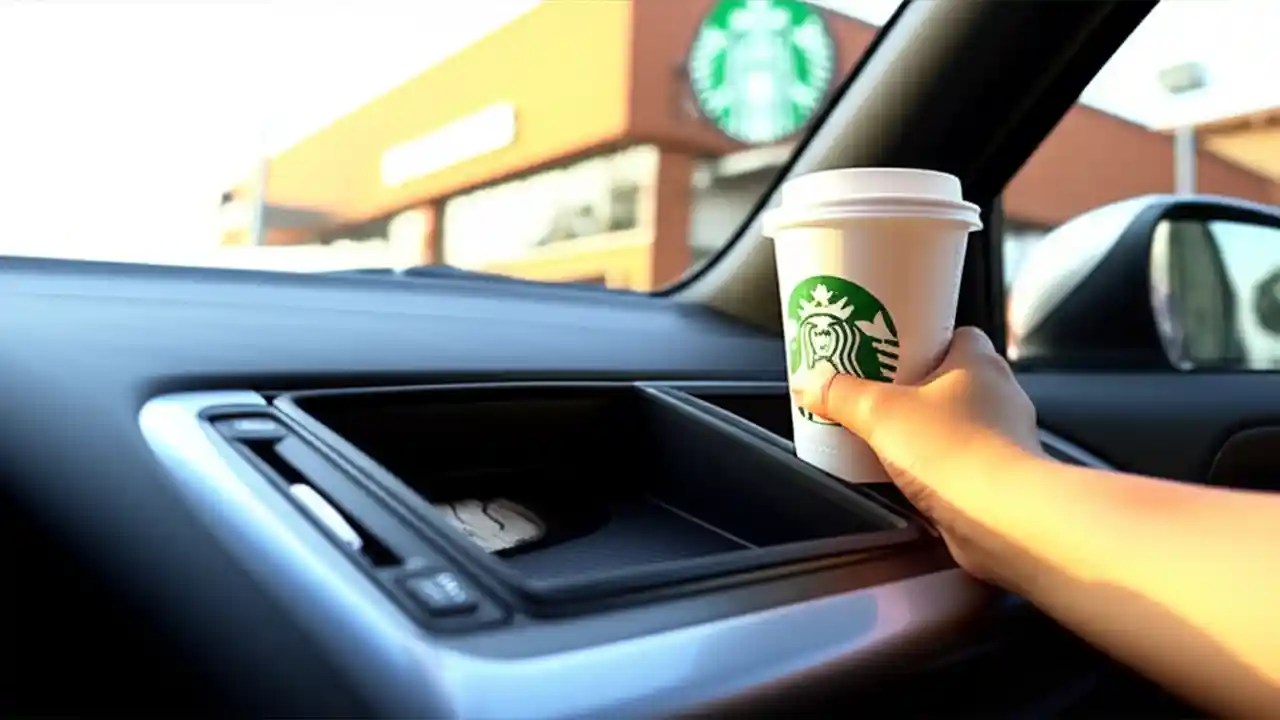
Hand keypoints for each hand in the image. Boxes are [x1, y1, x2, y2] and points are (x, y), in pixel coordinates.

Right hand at [792, 327, 1044, 586]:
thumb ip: (841, 395)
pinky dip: (937, 467)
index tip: (890, 349)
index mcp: (979, 362)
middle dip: (915, 388)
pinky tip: (909, 477)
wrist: (1003, 518)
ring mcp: (1005, 439)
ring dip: (928, 430)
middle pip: (951, 379)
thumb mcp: (880, 412)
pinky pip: (961, 462)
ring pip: (958, 423)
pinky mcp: (1000, 478)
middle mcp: (1000, 396)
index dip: (922, 338)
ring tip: (886, 438)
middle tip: (876, 394)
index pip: (955, 333)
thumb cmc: (955, 450)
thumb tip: (808, 382)